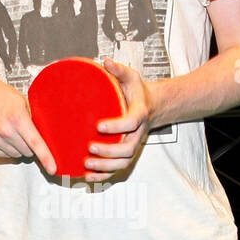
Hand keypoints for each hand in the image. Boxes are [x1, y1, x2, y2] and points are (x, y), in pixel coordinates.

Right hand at [0, 73, 56, 175]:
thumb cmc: (0, 95)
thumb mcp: (22, 101)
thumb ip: (32, 118)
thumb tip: (44, 134)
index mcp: (17, 118)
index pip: (35, 143)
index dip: (46, 157)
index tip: (52, 168)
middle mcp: (5, 130)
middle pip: (27, 151)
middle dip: (29, 146)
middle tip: (25, 134)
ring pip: (15, 155)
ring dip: (17, 148)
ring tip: (12, 133)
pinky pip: (3, 155)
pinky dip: (6, 149)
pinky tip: (3, 137)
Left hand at [83, 57, 151, 182]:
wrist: (151, 106)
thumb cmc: (137, 92)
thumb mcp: (131, 77)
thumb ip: (118, 70)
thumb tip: (105, 61)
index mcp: (139, 114)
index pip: (131, 122)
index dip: (117, 126)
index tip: (99, 125)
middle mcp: (138, 133)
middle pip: (128, 149)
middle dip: (109, 152)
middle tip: (90, 147)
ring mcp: (132, 145)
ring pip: (123, 163)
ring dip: (105, 168)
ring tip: (87, 164)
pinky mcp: (126, 154)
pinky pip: (117, 169)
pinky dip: (104, 176)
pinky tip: (88, 177)